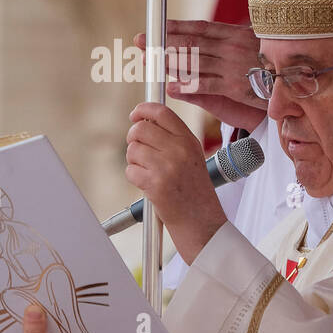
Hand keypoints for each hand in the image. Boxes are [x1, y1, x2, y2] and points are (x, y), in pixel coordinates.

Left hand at [126, 102, 227, 263]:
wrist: (201, 223)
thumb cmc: (194, 193)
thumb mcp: (193, 158)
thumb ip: (173, 140)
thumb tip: (143, 124)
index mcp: (189, 141)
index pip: (162, 113)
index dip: (143, 109)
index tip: (135, 114)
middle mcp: (179, 150)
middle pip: (141, 129)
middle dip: (133, 139)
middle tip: (138, 150)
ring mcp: (167, 166)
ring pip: (132, 150)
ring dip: (134, 161)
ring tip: (148, 172)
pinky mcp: (155, 183)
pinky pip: (130, 170)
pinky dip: (134, 177)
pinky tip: (148, 185)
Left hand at [134, 19, 265, 129]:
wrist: (297, 81)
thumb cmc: (275, 63)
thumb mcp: (255, 43)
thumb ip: (229, 42)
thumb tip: (213, 36)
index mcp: (234, 34)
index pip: (199, 28)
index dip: (175, 27)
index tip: (156, 26)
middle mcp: (230, 47)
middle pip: (190, 43)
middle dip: (163, 42)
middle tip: (141, 41)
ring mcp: (232, 66)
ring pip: (194, 63)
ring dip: (169, 62)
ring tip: (149, 62)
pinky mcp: (235, 87)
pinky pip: (207, 85)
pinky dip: (188, 85)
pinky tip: (172, 86)